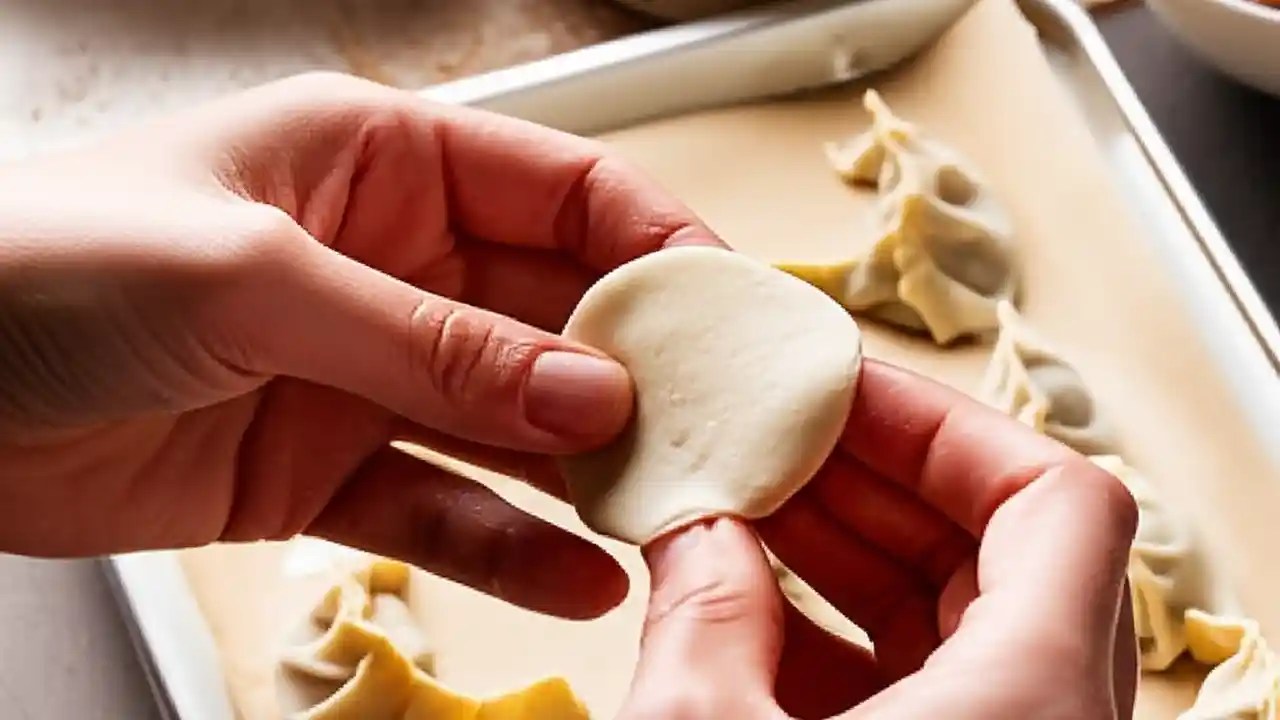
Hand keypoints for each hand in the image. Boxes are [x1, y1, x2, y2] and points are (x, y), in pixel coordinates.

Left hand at [0, 72, 719, 619]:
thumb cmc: (42, 266)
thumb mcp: (256, 281)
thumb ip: (429, 342)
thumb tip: (586, 389)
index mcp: (380, 163)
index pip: (564, 187)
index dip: (658, 243)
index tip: (731, 313)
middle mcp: (390, 262)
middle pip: (555, 314)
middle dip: (640, 374)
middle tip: (720, 434)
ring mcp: (364, 371)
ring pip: (511, 420)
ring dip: (590, 469)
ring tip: (672, 514)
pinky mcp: (324, 466)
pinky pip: (443, 505)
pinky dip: (509, 545)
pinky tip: (577, 575)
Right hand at [618, 361, 1138, 719]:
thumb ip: (703, 613)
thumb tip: (694, 527)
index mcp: (1030, 697)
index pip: (1058, 498)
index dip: (946, 427)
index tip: (839, 398)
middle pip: (1004, 547)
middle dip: (875, 482)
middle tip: (774, 445)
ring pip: (962, 618)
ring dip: (850, 554)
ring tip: (742, 515)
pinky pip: (927, 685)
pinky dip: (841, 638)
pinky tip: (742, 609)